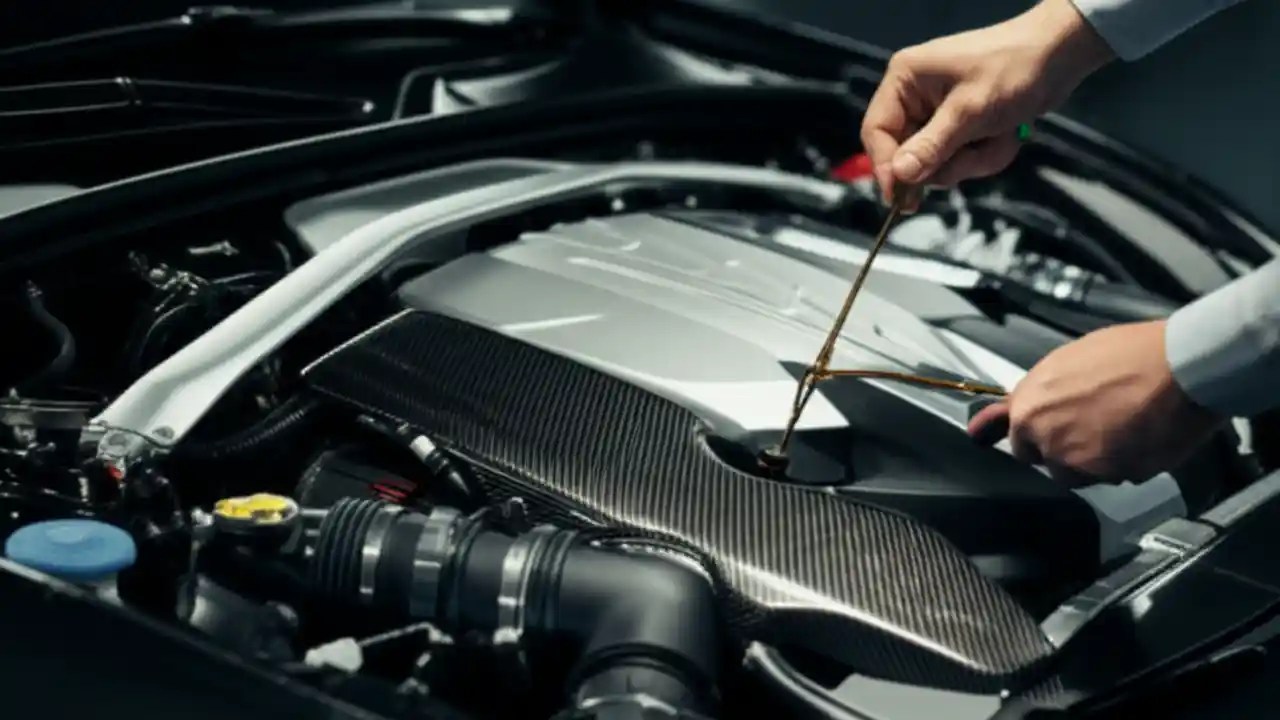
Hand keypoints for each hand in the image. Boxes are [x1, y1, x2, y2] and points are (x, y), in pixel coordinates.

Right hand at [860, 0, 1115, 205]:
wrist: (1060, 55)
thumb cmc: (1012, 71)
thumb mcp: (969, 112)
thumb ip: (931, 147)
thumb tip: (899, 177)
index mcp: (905, 80)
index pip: (877, 132)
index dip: (886, 167)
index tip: (902, 199)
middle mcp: (914, 96)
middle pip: (908, 153)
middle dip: (947, 162)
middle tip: (974, 154)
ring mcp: (937, 113)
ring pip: (938, 162)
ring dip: (972, 160)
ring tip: (998, 137)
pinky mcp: (960, 125)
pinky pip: (960, 158)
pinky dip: (984, 155)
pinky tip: (1005, 135)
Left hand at [968, 320, 1225, 485]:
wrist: (1180, 367)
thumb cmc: (1127, 354)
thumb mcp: (1066, 362)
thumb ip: (1035, 394)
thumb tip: (1000, 415)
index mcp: (1029, 410)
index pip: (1017, 442)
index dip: (1037, 435)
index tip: (1049, 431)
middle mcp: (1049, 441)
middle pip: (1049, 463)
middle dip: (1066, 451)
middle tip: (1094, 425)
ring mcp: (1083, 463)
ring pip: (1081, 475)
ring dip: (1095, 461)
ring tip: (1122, 428)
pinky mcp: (1118, 476)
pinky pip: (1117, 477)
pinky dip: (1127, 464)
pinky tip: (1142, 437)